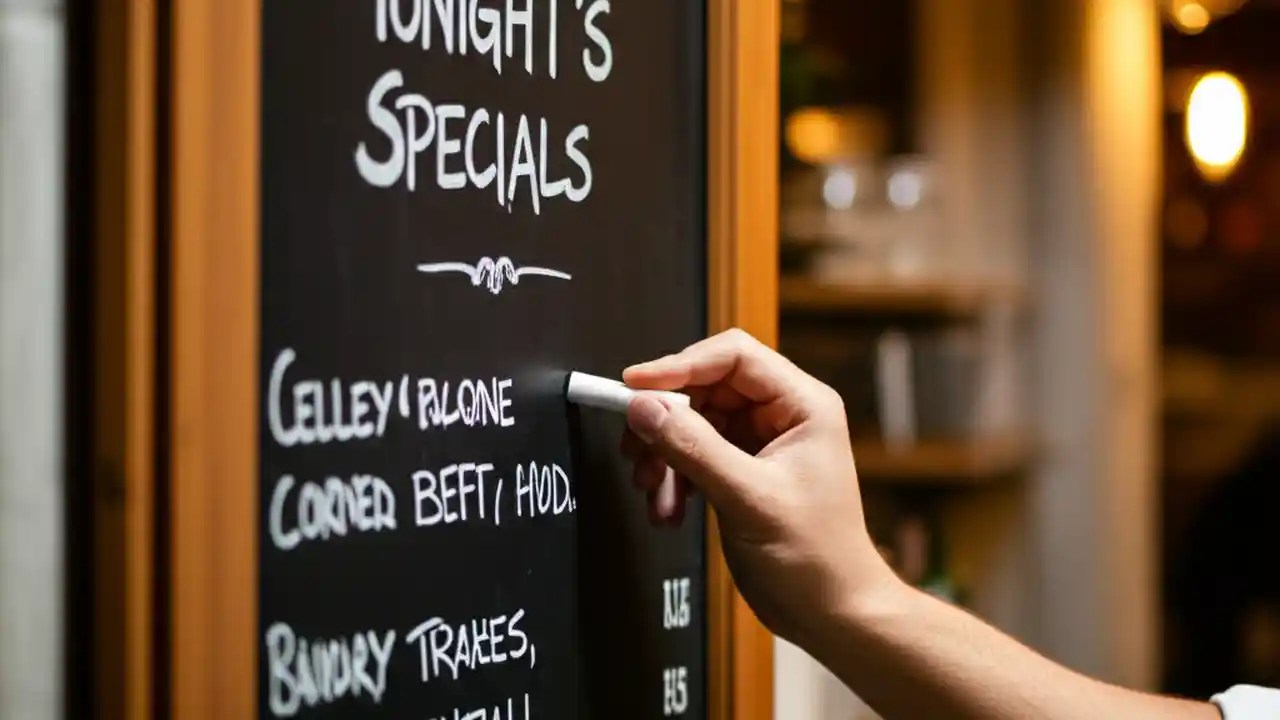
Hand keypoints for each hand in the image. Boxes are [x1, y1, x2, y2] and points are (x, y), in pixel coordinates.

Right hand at [621, 329, 896, 641]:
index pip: (732, 357)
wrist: (831, 613)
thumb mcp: (749, 498)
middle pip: (704, 388)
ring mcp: (761, 443)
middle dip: (665, 421)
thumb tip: (644, 407)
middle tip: (635, 449)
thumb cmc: (815, 558)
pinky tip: (667, 509)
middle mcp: (782, 415)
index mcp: (802, 405)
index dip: (679, 364)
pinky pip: (693, 455)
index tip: (635, 386)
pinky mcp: (742, 471)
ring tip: (650, 490)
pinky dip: (672, 478)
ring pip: (692, 424)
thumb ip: (694, 448)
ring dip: (663, 456)